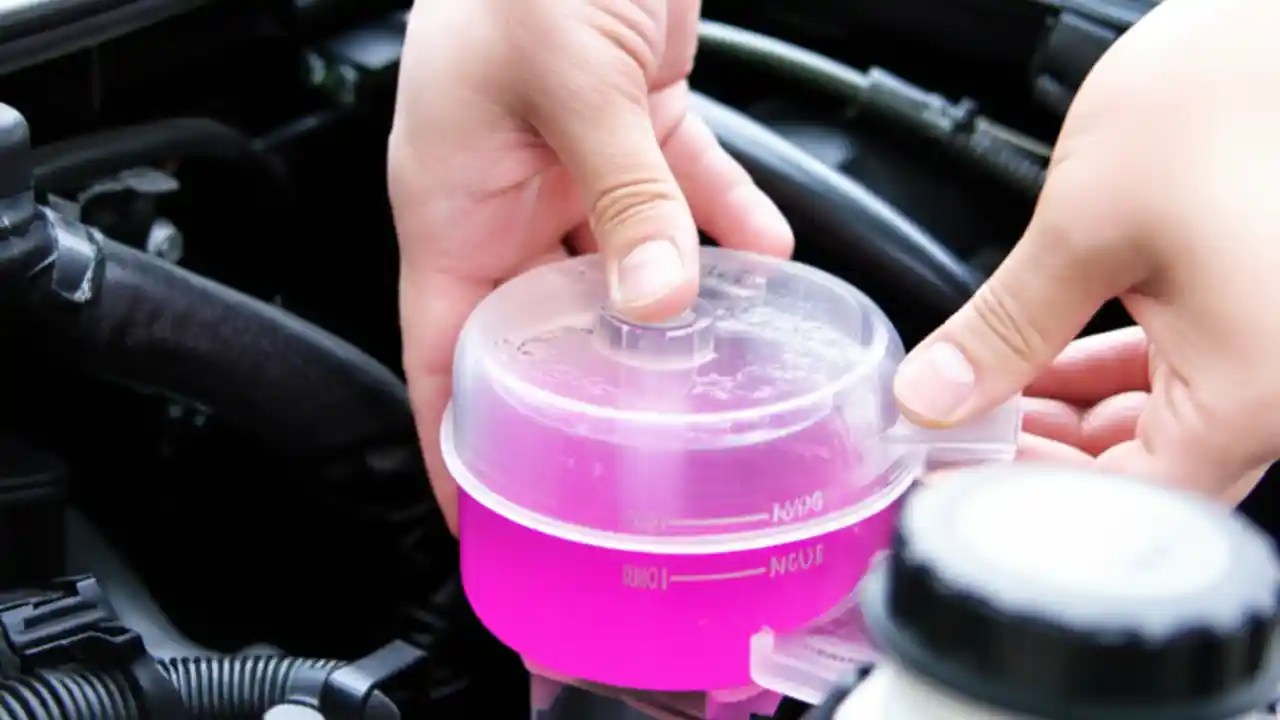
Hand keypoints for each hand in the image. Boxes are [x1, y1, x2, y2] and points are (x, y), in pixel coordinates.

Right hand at [388, 0, 793, 530]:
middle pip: (534, 328)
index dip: (457, 443)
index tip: (485, 517)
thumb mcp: (570, 81)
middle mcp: (503, 195)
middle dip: (574, 398)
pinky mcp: (632, 121)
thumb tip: (662, 297)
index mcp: (449, 203)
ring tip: (702, 378)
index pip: (439, 356)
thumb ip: (622, 194)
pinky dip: (719, 224)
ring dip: (660, 315)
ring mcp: (568, 162)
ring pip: (614, 268)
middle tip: (617, 468)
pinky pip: (678, 192)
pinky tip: (761, 258)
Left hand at [892, 0, 1279, 503]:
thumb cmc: (1231, 98)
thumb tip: (934, 396)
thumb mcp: (1088, 227)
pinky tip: (1043, 356)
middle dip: (1041, 459)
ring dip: (1066, 417)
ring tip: (984, 392)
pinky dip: (1107, 376)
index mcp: (1254, 394)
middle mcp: (1277, 390)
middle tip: (959, 432)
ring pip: (1159, 427)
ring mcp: (1272, 354)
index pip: (1129, 507)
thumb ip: (1003, 329)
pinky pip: (1182, 376)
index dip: (1030, 502)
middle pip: (1145, 476)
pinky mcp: (1261, 314)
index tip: (958, 475)